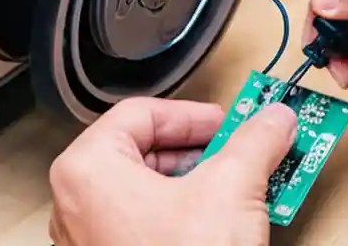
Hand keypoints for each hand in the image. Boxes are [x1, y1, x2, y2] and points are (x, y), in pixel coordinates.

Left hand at [48, 97, 297, 244]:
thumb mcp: (232, 189)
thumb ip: (254, 142)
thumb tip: (272, 121)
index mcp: (87, 170)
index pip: (142, 114)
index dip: (194, 115)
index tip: (230, 122)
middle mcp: (75, 204)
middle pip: (141, 151)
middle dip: (199, 151)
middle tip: (239, 152)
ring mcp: (88, 241)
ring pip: (143, 190)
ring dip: (195, 184)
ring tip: (236, 188)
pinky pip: (141, 225)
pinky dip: (180, 216)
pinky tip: (218, 224)